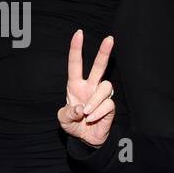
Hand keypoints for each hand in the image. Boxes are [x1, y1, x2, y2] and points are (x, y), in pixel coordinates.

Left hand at [57, 29, 115, 145]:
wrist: (86, 139)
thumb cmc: (74, 124)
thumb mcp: (63, 119)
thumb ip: (68, 113)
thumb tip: (80, 108)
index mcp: (76, 85)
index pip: (75, 64)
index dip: (76, 48)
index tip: (78, 33)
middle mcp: (90, 87)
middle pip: (99, 66)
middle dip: (104, 52)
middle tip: (109, 39)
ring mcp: (101, 96)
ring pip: (105, 87)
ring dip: (94, 100)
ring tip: (86, 113)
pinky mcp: (110, 106)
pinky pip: (107, 104)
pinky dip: (98, 113)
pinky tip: (92, 119)